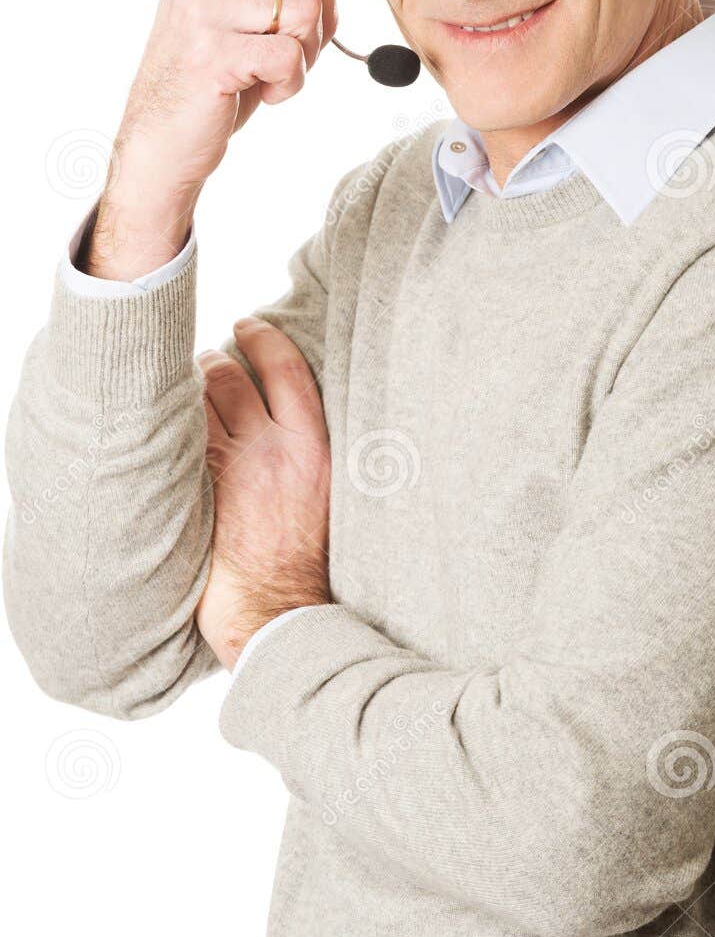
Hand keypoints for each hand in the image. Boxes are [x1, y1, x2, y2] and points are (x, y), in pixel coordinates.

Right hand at [85, 0, 347, 278]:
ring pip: (304, 10)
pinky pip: (289, 56)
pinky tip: (264, 93)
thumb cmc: (211, 79)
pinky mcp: (212, 53)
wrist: (162, 137)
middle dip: (319, 17)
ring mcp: (204, 11)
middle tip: (292, 49)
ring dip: (304, 54)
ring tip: (271, 72)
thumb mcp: (241, 23)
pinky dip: (291, 84)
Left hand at [195, 317, 331, 671]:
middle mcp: (273, 449)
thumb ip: (312, 452)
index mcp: (313, 446)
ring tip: (179, 389)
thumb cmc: (310, 562)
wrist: (279, 611)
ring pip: (196, 402)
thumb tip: (292, 420)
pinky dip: (169, 423)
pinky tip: (161, 426)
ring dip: (184, 386)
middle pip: (232, 376)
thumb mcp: (331, 495)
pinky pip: (177, 436)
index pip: (285, 367)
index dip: (263, 336)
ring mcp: (232, 469)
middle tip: (205, 360)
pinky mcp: (199, 491)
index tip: (249, 325)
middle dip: (214, 359)